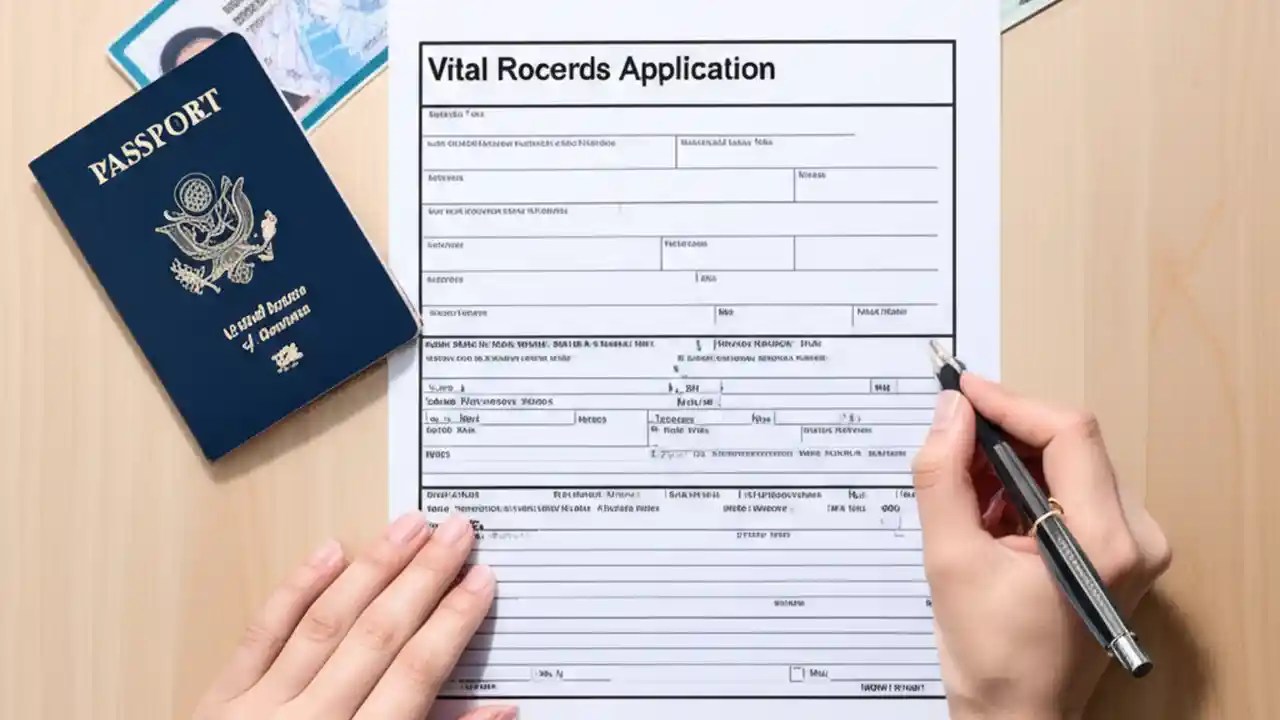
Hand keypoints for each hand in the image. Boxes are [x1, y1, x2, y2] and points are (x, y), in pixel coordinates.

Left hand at [193, 513, 514, 719]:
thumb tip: (499, 712)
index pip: (416, 674)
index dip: (453, 623)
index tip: (480, 581)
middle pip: (378, 635)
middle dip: (424, 578)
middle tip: (457, 533)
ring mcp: (259, 710)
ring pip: (326, 622)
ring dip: (372, 568)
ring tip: (408, 526)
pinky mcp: (219, 703)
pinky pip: (261, 634)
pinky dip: (296, 590)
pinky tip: (328, 552)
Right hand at [912, 375, 1171, 719]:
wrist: (1018, 714)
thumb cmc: (992, 657)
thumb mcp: (949, 560)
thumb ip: (944, 476)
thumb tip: (948, 413)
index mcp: (1104, 543)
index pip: (1068, 435)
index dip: (1010, 403)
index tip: (963, 391)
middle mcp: (1135, 538)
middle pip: (1071, 444)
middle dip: (1005, 435)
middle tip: (951, 441)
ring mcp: (1133, 545)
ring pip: (1069, 464)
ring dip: (1012, 463)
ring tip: (965, 493)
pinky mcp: (1121, 550)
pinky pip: (1073, 490)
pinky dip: (1026, 488)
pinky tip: (990, 514)